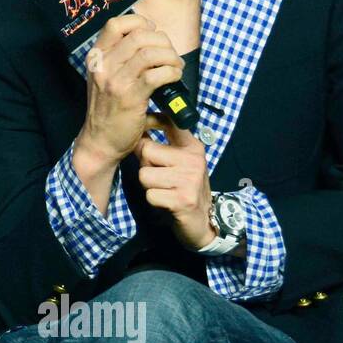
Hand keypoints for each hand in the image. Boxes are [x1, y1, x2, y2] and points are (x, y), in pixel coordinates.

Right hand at [79, 13, 185, 164]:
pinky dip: (172, 73)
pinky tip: (174, 78)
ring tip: (176, 66)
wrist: (99, 142)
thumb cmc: (107, 110)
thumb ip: (122, 60)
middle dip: (162, 41)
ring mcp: (115, 81)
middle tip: (169, 55)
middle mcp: (103, 65)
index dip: (140, 23)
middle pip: (139, 35)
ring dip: (170, 57)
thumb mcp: (105, 79)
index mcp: (96, 57)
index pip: (115, 24)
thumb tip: (156, 45)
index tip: (152, 34)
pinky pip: (157, 75)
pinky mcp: (130, 97)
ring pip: (149, 53)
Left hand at [134, 113, 216, 249]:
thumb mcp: (180, 161)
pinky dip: (154, 200)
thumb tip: (138, 127)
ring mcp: (190, 179)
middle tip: (160, 177)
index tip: (143, 128)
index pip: (169, 122)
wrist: (203, 220)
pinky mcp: (183, 199)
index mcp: (193, 147)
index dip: (150, 123)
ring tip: (164, 190)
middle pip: (146, 151)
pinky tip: (167, 202)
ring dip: (149, 186)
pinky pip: (150, 195)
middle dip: (145, 166)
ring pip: (144, 175)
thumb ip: (163, 144)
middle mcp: (193, 160)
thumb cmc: (184, 187)